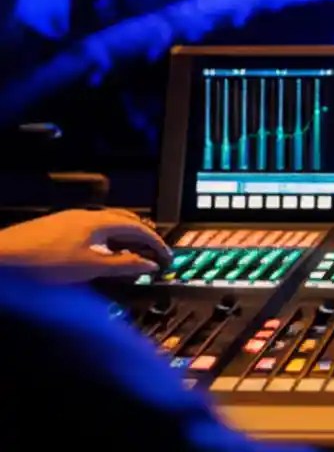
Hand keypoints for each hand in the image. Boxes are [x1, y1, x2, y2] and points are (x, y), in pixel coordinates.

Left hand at [0, 208, 171, 283]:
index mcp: (98, 222)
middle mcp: (87, 215)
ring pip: (108, 225)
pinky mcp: (58, 228)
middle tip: (155, 254)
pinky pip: (94, 230)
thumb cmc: (43, 262)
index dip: (157, 243)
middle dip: (144, 237)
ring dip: (125, 239)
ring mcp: (70, 220)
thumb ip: (123, 265)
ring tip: (132, 256)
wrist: (1, 257)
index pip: (139, 228)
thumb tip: (149, 264)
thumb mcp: (89, 268)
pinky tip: (101, 254)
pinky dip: (108, 240)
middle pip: (126, 221)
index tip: (167, 258)